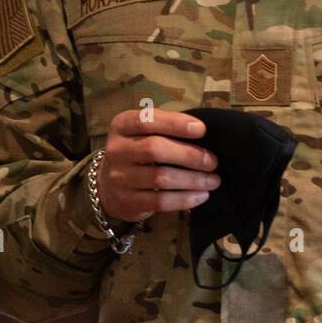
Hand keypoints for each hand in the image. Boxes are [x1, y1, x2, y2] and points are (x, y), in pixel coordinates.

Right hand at [97, 108, 220, 220]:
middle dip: (189, 155)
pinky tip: (201, 195)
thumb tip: (202, 131)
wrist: (109, 186)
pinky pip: (160, 201)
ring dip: (193, 179)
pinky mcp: (127, 202)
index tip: (201, 130)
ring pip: (160, 178)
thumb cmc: (137, 152)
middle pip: (155, 149)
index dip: (175, 123)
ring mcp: (119, 178)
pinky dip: (185, 199)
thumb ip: (166, 126)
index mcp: (121, 126)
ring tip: (213, 180)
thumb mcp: (142, 132)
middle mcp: (117, 150)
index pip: (147, 120)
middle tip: (212, 161)